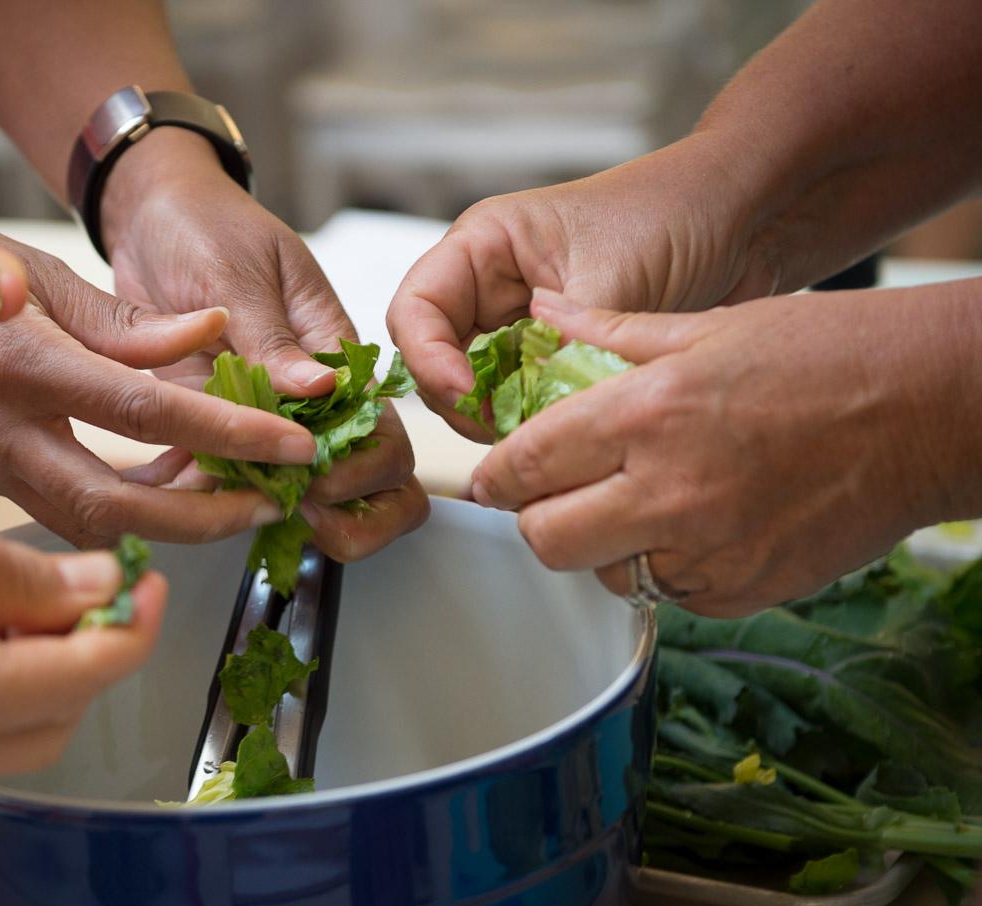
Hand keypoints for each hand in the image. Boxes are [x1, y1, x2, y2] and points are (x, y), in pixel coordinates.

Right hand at [0, 228, 328, 547]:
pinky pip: (66, 520)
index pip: (145, 415)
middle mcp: (1, 430)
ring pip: (91, 527)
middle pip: (119, 504)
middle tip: (266, 501)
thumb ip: (130, 322)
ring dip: (169, 525)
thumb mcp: (40, 274)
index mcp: (23, 365)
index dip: (228, 435)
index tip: (291, 447)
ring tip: (230, 499)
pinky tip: (169, 492)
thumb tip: (212, 332)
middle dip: (206, 516)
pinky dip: (127, 519)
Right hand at [0, 470, 162, 800]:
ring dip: (39, 668)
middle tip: (88, 578)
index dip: (134, 623)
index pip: (86, 674)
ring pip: (15, 732)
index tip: (148, 577)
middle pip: (59, 718)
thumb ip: (27, 575)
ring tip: (15, 589)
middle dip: (89, 649)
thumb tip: (100, 587)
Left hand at [102, 130, 429, 559]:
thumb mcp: (238, 272)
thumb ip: (274, 337)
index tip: (319, 477)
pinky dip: (193, 487)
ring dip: (258, 505)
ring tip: (217, 511)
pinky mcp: (208, 415)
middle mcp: (303, 387)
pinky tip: (165, 491)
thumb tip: (324, 387)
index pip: (375, 422)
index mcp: (330, 346)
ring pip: (283, 480)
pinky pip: (214, 467)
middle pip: (354, 467)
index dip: (360, 465)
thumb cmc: (205, 223)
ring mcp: (256, 407)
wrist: (146, 213)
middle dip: (339, 507)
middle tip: (290, 508)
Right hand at [386, 136, 780, 443]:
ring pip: (476, 388)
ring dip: (496, 417)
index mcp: (484, 244)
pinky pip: (522, 401)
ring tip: (535, 434)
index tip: (465, 394)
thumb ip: (560, 350)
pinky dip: (532, 422)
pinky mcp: (555, 359)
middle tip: (502, 430)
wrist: (749, 218)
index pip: (415, 309)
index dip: (428, 359)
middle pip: (435, 358)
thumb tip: (531, 419)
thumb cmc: (678, 210)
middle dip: (460, 400)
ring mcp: (521, 325)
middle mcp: (492, 285)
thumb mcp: (609, 279)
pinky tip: (559, 432)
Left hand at [467, 283, 981, 616]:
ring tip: (634, 506)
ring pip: (604, 574)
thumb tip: (544, 312)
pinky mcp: (742, 590)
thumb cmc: (827, 355)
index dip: (496, 475)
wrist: (931, 410)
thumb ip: (610, 332)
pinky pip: (669, 595)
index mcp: (648, 414)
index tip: (493, 479)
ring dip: (601, 548)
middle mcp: (670, 490)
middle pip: (545, 538)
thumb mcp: (708, 325)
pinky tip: (693, 526)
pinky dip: (665, 568)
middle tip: (550, 499)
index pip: (527, 463)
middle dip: (535, 519)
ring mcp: (708, 550)